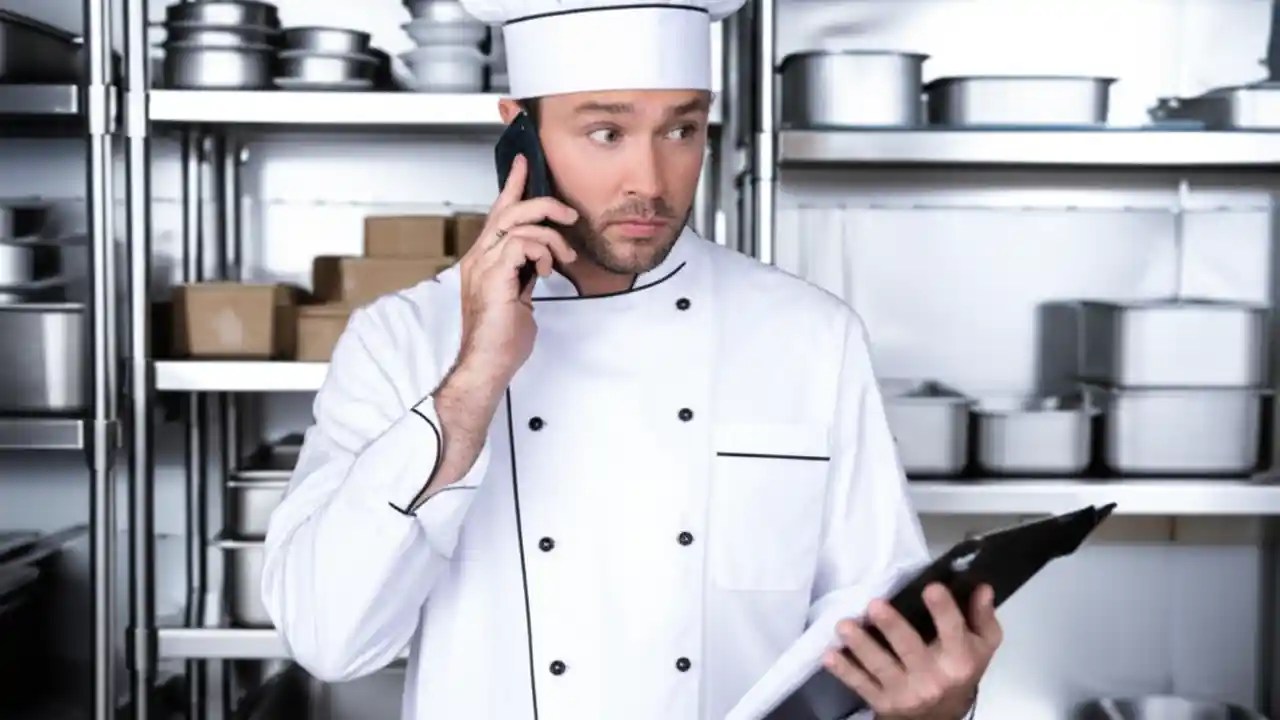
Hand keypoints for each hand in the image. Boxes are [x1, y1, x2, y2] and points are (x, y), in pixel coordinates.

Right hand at [455, 153, 577, 386]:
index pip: (498, 214)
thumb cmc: (501, 340)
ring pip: (519, 224)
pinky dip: (542, 252)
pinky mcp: (494, 277)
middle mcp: (479, 258)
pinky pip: (521, 244)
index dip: (512, 186)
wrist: (487, 365)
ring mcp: (483, 266)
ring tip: (564, 258)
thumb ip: (525, 275)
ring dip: (551, 236)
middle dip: (543, 203)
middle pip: (509, 210)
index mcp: (484, 261)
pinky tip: (546, 272)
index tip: (525, 163)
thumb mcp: (519, 299)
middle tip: (569, 215)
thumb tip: (541, 264)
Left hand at [822, 583, 1001, 719]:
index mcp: (959, 660)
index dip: (943, 611)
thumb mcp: (981, 646)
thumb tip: (982, 588)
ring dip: (861, 646)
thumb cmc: (958, 670)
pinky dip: (844, 670)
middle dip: (892, 627)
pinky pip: (860, 685)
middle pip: (911, 649)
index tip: (930, 587)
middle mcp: (933, 678)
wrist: (940, 717)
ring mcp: (905, 692)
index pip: (953, 633)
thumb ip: (981, 617)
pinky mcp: (882, 702)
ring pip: (880, 667)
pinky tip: (830, 654)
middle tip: (874, 605)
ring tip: (844, 625)